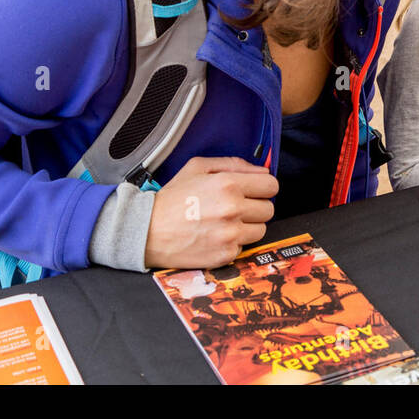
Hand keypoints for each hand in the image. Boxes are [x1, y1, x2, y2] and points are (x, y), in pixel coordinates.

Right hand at [144, 156, 278, 269]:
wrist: (146, 231)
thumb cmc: (172, 198)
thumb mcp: (197, 167)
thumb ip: (233, 164)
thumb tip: (262, 169)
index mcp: (228, 184)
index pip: (271, 185)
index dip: (263, 187)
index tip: (253, 191)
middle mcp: (232, 209)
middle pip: (269, 209)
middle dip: (255, 207)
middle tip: (236, 207)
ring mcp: (230, 234)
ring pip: (261, 230)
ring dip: (248, 226)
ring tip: (225, 222)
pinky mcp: (225, 254)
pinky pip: (244, 247)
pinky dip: (233, 242)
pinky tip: (215, 236)